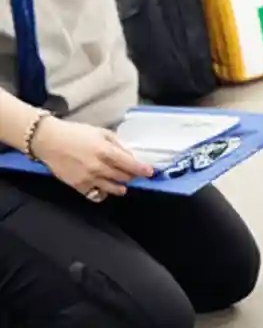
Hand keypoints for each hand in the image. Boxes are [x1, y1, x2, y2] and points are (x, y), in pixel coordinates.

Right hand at [29, 117, 152, 200]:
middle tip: (132, 173)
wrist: (48, 140)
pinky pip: (97, 196)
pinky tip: (104, 187)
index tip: (149, 172)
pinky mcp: (78, 186)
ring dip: (121, 186)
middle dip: (131, 176)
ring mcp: (89, 178)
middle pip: (125, 178)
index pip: (131, 165)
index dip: (143, 170)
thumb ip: (118, 144)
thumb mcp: (101, 132)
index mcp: (106, 151)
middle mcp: (99, 167)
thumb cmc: (75, 133)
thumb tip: (130, 156)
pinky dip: (104, 193)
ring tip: (120, 182)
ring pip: (114, 189)